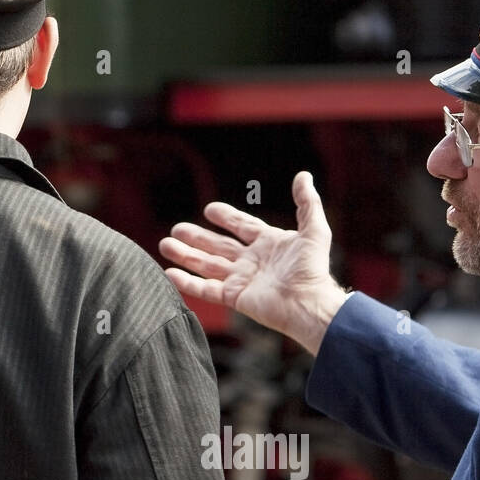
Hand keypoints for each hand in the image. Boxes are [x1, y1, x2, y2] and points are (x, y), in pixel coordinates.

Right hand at [159, 171, 347, 354]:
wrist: (308, 303)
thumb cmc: (313, 269)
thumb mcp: (314, 229)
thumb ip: (307, 202)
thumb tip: (303, 176)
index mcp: (268, 244)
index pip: (242, 226)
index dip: (226, 217)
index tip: (209, 210)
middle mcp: (252, 261)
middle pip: (218, 246)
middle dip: (196, 237)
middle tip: (176, 230)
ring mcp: (241, 280)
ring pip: (207, 265)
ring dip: (186, 256)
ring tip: (165, 245)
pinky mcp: (234, 298)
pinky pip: (206, 289)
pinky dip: (188, 282)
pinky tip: (170, 273)